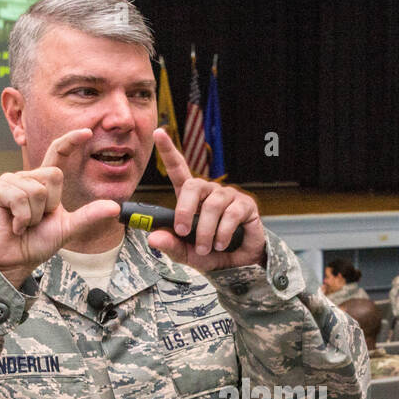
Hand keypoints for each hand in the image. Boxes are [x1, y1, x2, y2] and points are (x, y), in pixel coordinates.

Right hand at [0, 128, 120, 288]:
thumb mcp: (67, 229)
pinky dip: (22, 217)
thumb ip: (89, 216)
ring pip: (37, 189)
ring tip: (24, 224)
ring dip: (35, 215)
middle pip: (53, 175)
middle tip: (37, 220)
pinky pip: (19, 196)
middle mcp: (27, 177)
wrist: (12, 259)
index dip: (70, 141)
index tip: (87, 132)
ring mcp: (10, 180)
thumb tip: (114, 207)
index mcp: (44, 184)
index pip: (57, 154)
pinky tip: (14, 225)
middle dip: (50, 205)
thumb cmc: (35, 243)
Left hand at [149, 128, 265, 268]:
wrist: (239, 266)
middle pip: (193, 185)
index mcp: (192, 199)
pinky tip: (221, 243)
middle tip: (182, 231)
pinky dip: (223, 232)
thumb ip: (170, 245)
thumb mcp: (186, 253)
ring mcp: (228, 197)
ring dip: (206, 230)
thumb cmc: (211, 254)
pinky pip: (231, 214)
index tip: (158, 132)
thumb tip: (153, 238)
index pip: (179, 170)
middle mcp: (209, 193)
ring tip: (206, 248)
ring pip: (212, 205)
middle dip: (185, 209)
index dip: (169, 151)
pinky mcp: (245, 205)